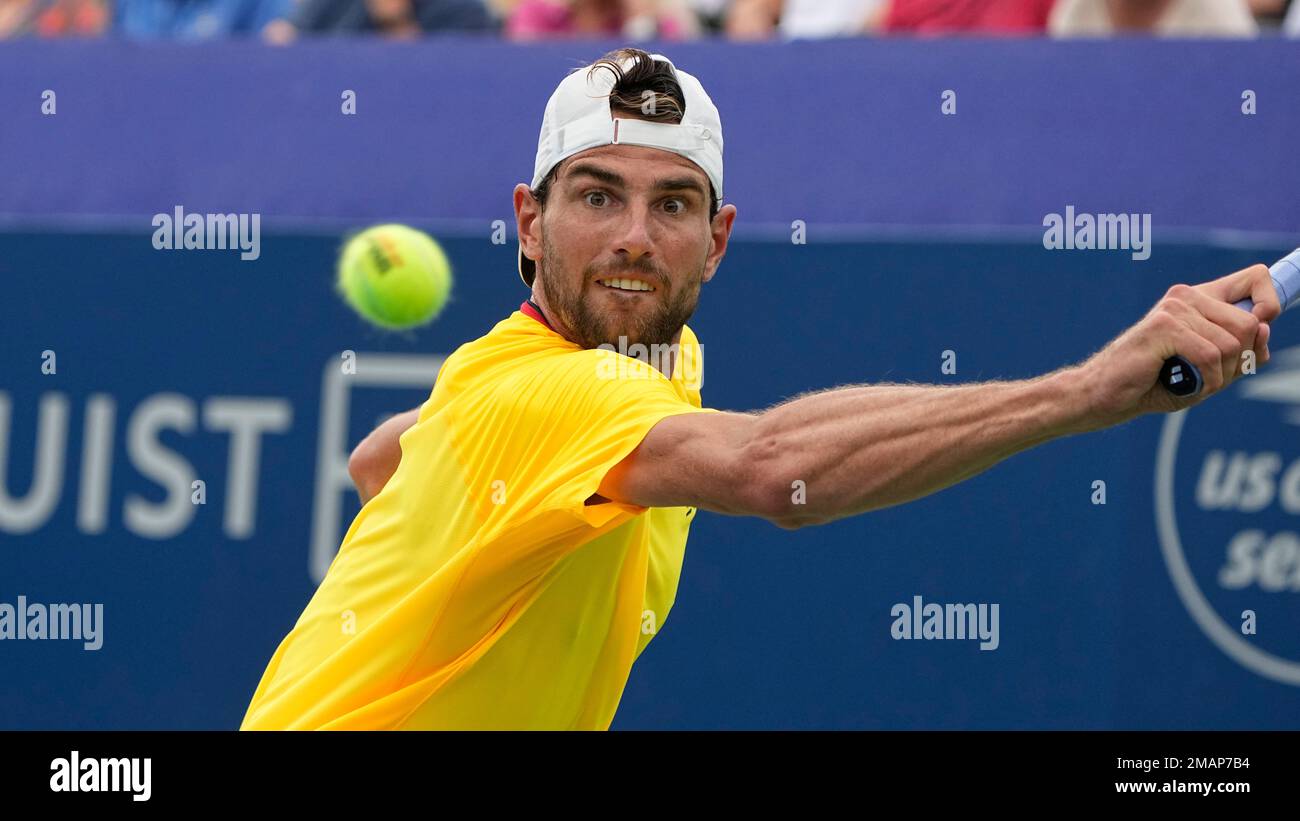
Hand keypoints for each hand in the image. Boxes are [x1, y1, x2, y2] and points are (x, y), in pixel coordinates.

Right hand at [1079, 263, 1281, 425]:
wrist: (1103, 395)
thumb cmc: (1151, 384)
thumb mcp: (1208, 370)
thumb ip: (1240, 352)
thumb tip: (1264, 330)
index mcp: (1197, 299)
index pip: (1256, 278)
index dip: (1269, 305)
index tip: (1257, 335)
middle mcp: (1186, 296)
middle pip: (1249, 322)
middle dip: (1240, 360)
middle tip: (1212, 376)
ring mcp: (1174, 309)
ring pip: (1232, 343)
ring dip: (1220, 376)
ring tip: (1193, 382)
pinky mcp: (1164, 327)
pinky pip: (1210, 356)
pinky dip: (1206, 382)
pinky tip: (1187, 386)